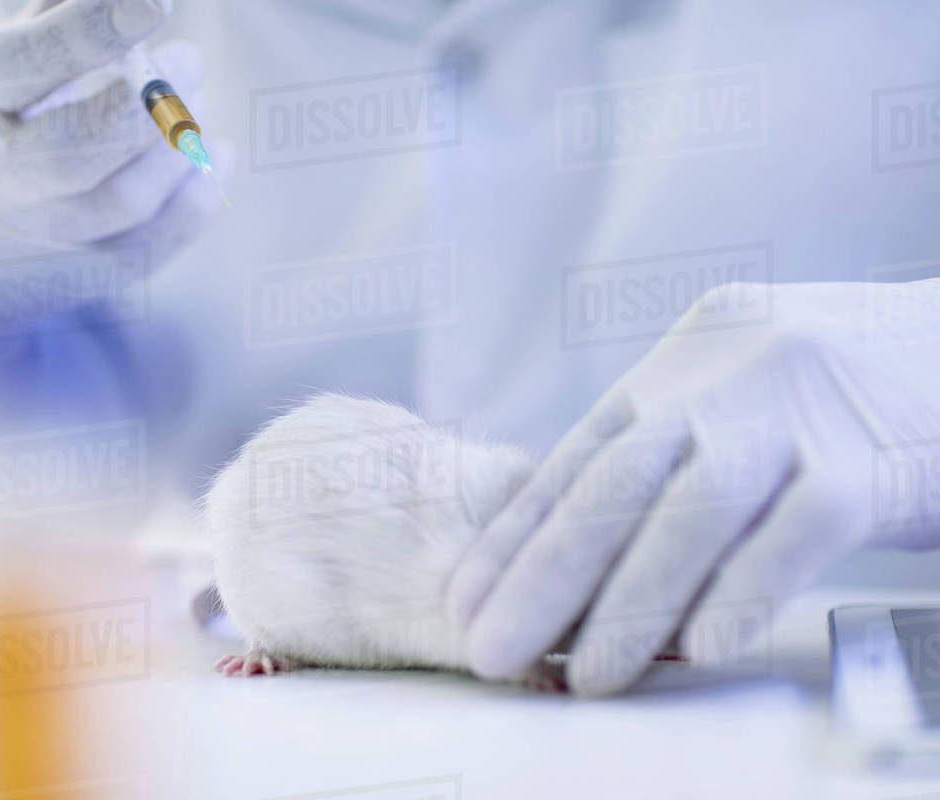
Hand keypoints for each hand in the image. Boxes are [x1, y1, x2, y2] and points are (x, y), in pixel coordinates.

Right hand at [0, 0, 231, 349]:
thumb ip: (50, 19)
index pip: (29, 63)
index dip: (95, 30)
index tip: (157, 2)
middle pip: (78, 150)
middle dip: (149, 104)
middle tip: (191, 60)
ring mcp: (45, 232)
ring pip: (125, 201)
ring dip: (179, 146)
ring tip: (196, 101)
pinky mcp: (87, 272)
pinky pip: (154, 243)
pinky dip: (197, 197)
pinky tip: (213, 152)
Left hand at [446, 279, 939, 694]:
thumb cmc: (854, 400)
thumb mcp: (748, 396)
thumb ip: (675, 454)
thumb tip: (590, 561)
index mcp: (688, 358)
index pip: (582, 454)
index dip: (517, 533)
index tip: (467, 599)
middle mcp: (730, 371)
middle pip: (615, 481)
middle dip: (542, 575)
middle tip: (487, 650)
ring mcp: (802, 407)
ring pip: (691, 511)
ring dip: (630, 604)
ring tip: (588, 679)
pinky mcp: (873, 458)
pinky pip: (794, 532)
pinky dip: (740, 593)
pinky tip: (700, 651)